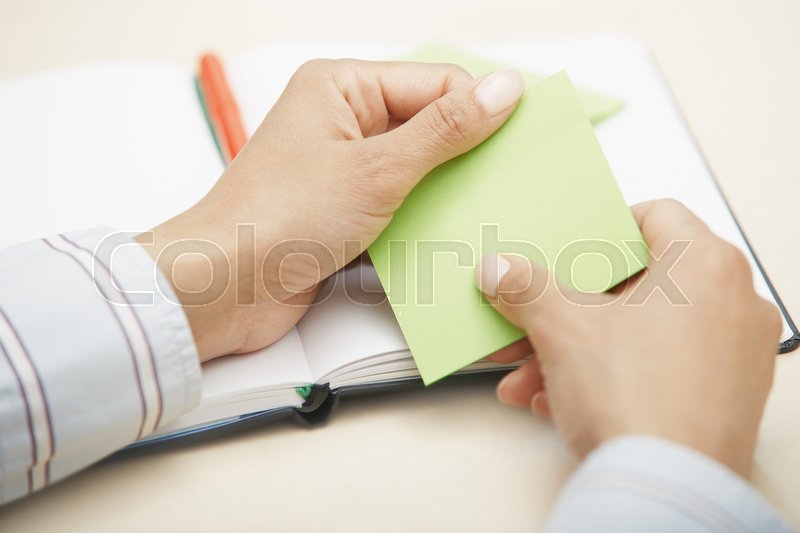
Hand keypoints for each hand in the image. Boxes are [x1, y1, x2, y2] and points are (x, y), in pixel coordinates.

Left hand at [139, 59, 523, 361]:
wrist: (224, 288)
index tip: (525, 136)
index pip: (435, 83)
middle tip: (510, 179)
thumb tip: (502, 89)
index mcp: (342, 87)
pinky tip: (450, 236)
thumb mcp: (378, 167)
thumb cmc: (279, 217)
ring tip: (484, 210)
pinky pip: (399, 206)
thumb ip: (445, 129)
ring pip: (417, 171)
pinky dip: (423, 220)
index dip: (482, 109)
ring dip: (447, 193)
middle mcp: (342, 122)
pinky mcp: (343, 212)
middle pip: (428, 126)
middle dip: (466, 156)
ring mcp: (342, 169)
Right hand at [475, 199, 781, 476]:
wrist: (663, 489)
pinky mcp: (720, 396)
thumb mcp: (562, 328)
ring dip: (575, 350)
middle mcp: (730, 303)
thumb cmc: (640, 402)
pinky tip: (557, 399)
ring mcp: (730, 354)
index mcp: (704, 265)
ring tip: (531, 373)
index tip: (571, 249)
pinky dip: (605, 378)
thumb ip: (526, 288)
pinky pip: (653, 370)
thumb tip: (501, 270)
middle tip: (533, 318)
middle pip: (635, 286)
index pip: (654, 216)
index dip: (603, 230)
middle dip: (568, 309)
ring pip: (638, 334)